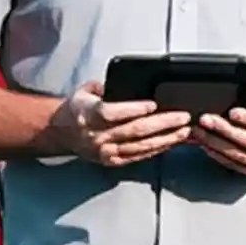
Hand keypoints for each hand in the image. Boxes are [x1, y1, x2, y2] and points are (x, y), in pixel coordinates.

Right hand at [56, 81, 191, 166]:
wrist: (61, 132)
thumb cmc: (77, 109)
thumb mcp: (86, 90)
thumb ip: (105, 86)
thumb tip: (124, 83)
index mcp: (88, 115)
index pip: (112, 113)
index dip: (133, 109)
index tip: (153, 105)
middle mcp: (97, 136)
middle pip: (134, 130)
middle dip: (162, 124)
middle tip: (182, 117)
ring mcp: (105, 151)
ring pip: (140, 146)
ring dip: (165, 139)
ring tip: (184, 131)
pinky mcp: (112, 161)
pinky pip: (138, 156)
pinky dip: (156, 149)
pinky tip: (170, 143)